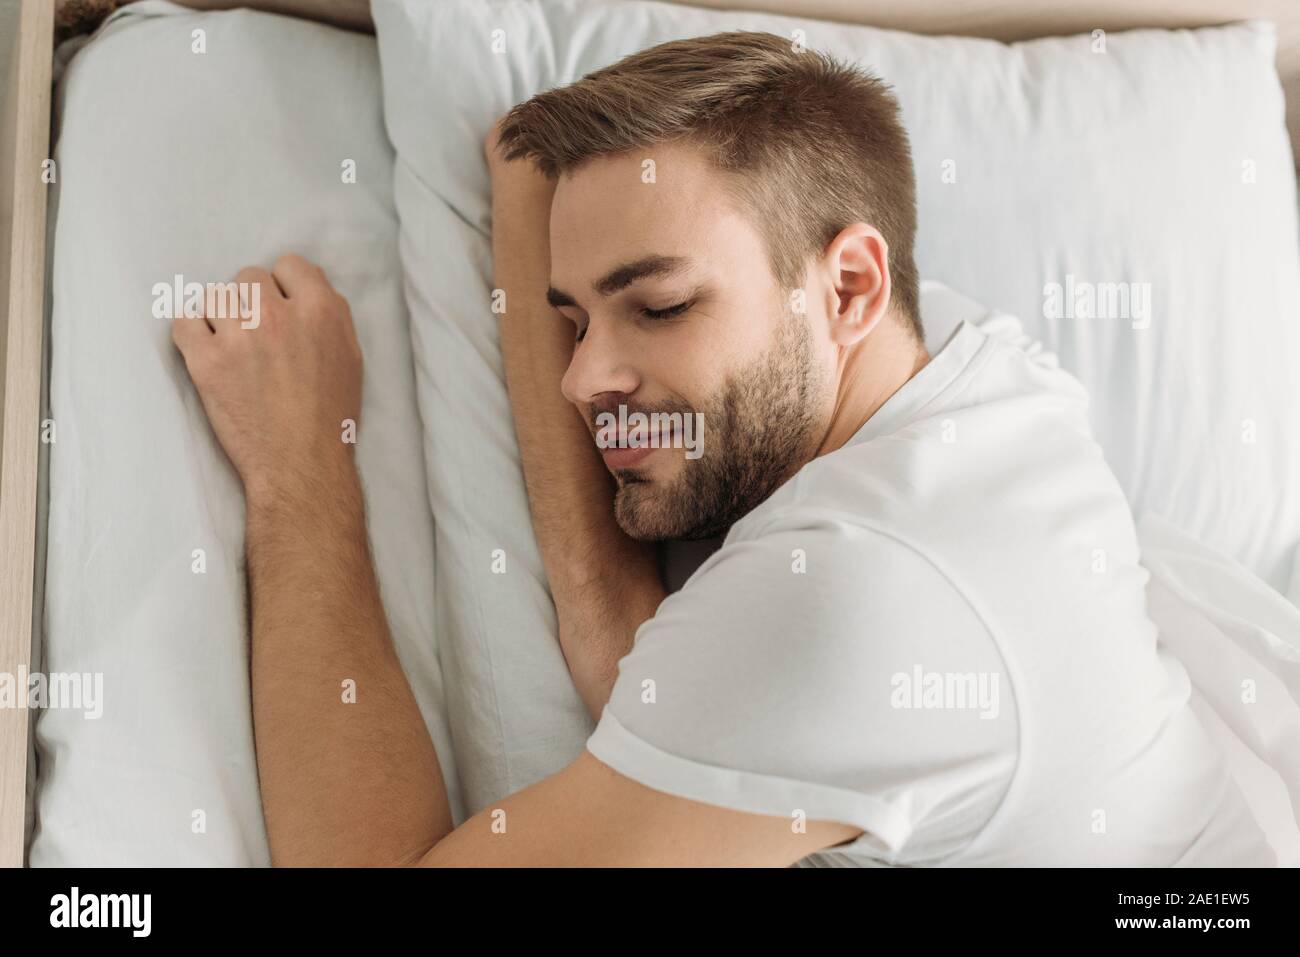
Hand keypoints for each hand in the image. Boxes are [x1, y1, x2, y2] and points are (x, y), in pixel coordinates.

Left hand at [171, 253, 362, 501]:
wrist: (301, 466)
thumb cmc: (330, 418)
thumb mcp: (351, 358)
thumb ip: (330, 317)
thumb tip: (306, 289)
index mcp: (321, 311)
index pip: (289, 265)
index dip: (284, 287)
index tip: (282, 311)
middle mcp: (279, 316)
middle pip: (249, 278)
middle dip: (252, 303)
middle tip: (257, 337)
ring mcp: (239, 337)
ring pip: (214, 297)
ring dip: (221, 318)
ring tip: (232, 349)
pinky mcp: (206, 362)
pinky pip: (182, 321)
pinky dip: (190, 333)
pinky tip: (205, 352)